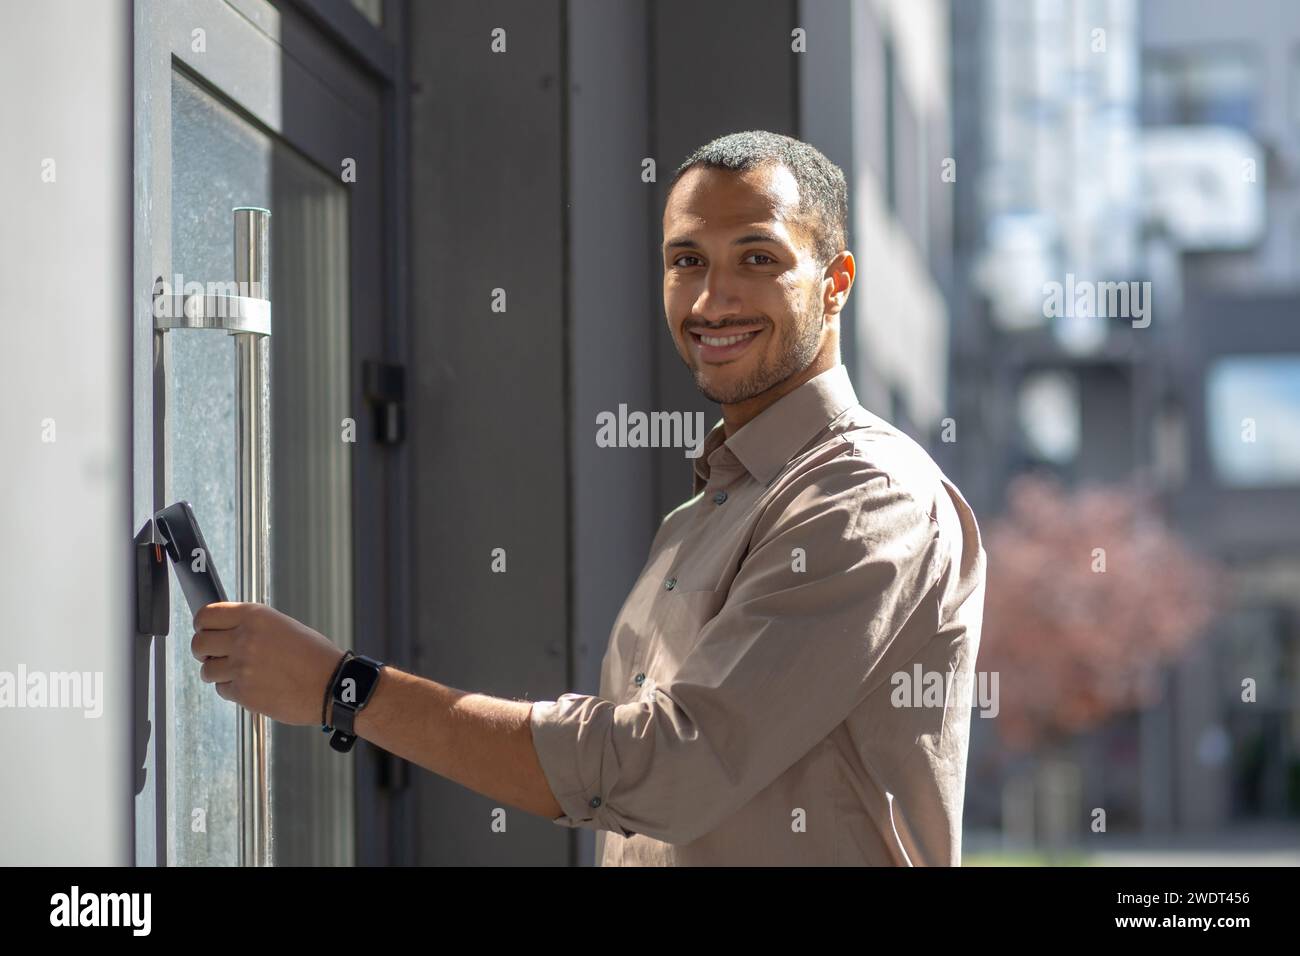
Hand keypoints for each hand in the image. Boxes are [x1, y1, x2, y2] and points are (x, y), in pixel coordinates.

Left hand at [191, 602, 345, 726]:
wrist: (333, 685)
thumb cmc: (314, 656)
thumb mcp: (283, 626)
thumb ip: (251, 626)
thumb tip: (222, 633)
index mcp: (255, 616)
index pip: (206, 615)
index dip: (202, 625)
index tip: (205, 631)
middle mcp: (245, 639)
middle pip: (198, 643)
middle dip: (204, 651)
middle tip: (215, 655)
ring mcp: (242, 667)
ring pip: (206, 670)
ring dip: (218, 673)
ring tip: (240, 673)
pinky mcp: (244, 693)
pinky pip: (222, 690)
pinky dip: (233, 689)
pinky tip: (253, 685)